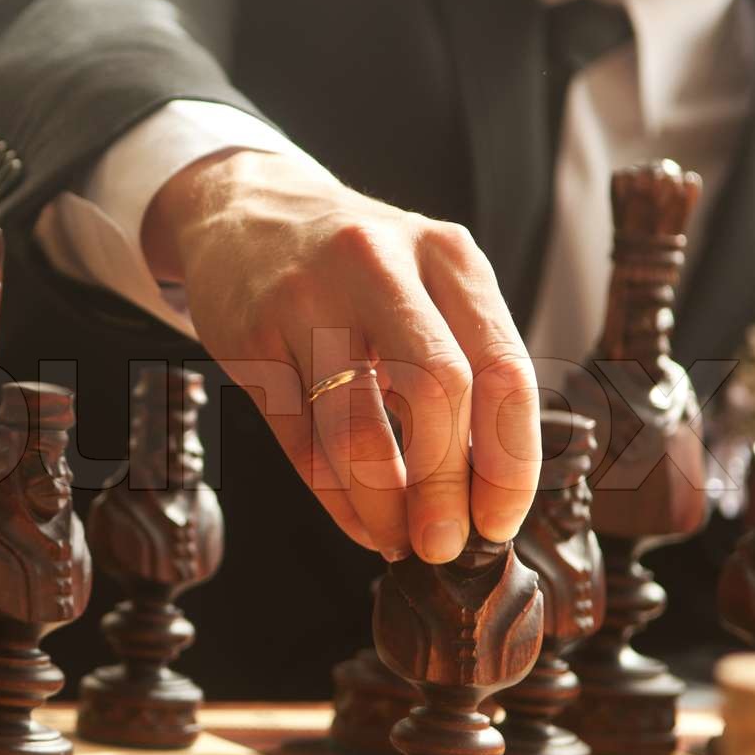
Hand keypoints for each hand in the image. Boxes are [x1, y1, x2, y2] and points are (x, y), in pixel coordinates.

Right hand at [143, 149, 540, 562]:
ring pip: (355, 426)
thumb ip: (463, 366)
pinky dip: (333, 495)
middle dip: (444, 488)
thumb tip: (485, 497)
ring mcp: (306, 297)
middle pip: (436, 392)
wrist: (246, 209)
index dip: (508, 461)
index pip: (503, 369)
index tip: (498, 522)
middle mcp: (379, 265)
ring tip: (396, 541)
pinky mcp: (250, 334)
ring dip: (382, 505)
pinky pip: (299, 438)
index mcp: (448, 256)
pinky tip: (356, 518)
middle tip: (444, 546)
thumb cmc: (356, 268)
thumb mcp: (426, 283)